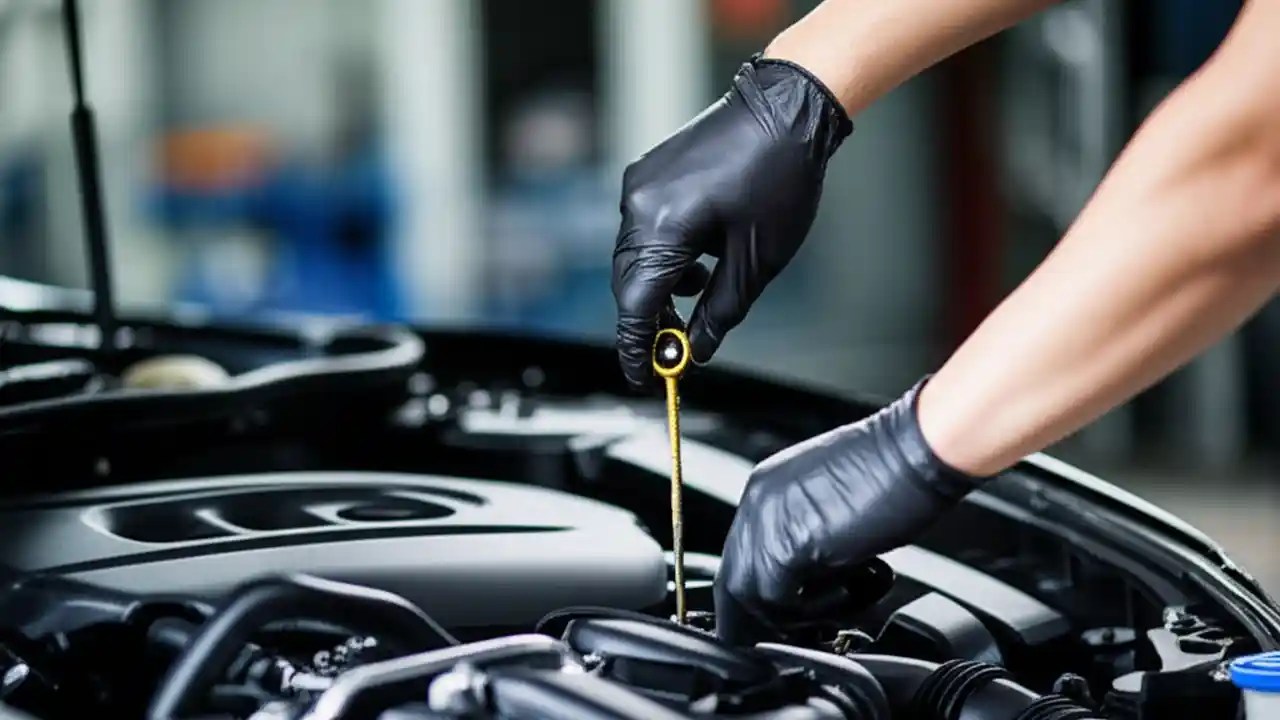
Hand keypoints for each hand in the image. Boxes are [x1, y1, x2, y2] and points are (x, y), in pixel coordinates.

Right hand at [611, 55, 851, 389]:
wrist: (786, 109)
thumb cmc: (779, 178)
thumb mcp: (756, 261)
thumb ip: (720, 312)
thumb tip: (699, 349)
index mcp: (661, 226)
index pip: (636, 305)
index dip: (637, 348)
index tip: (643, 379)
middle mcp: (638, 204)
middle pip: (628, 283)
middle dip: (649, 321)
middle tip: (674, 352)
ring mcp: (639, 185)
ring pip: (634, 258)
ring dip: (658, 288)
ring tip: (696, 301)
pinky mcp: (648, 174)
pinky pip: (643, 229)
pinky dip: (662, 257)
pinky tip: (696, 264)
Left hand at [713, 379, 983, 643]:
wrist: (919, 448)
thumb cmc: (898, 468)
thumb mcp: (837, 502)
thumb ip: (814, 535)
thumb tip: (815, 576)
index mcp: (768, 488)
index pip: (744, 556)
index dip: (772, 592)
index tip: (803, 610)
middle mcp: (758, 501)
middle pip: (736, 580)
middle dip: (777, 612)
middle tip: (822, 623)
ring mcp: (767, 522)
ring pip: (751, 597)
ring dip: (802, 613)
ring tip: (851, 597)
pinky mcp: (785, 545)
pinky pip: (778, 601)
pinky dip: (819, 608)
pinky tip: (859, 587)